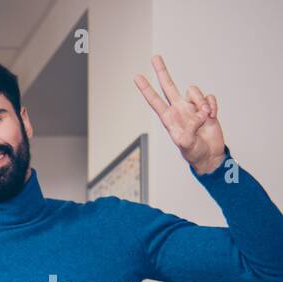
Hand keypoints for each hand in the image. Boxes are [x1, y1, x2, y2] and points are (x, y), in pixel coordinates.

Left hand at [135, 54, 225, 174]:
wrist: (210, 155)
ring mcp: (192, 107)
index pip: (154, 100)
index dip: (146, 89)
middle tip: (155, 57)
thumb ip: (189, 130)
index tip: (137, 77)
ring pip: (194, 91)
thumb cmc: (194, 153)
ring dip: (201, 102)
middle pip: (169, 86)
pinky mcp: (206, 107)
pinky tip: (212, 117)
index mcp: (168, 118)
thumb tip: (198, 114)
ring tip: (205, 117)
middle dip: (162, 71)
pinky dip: (212, 106)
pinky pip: (209, 97)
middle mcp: (178, 109)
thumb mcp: (186, 145)